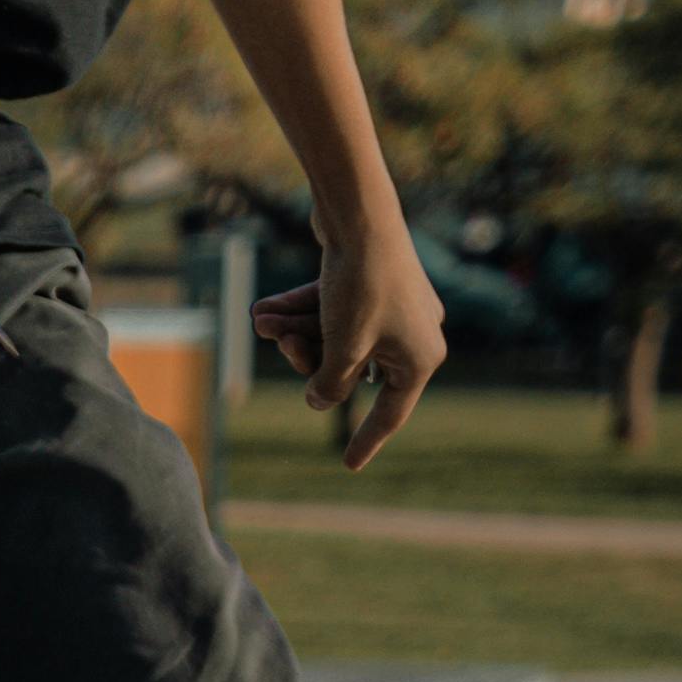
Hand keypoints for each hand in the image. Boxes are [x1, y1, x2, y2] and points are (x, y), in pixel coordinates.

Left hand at [253, 217, 448, 471]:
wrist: (360, 214)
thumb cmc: (360, 286)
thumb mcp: (342, 348)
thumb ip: (331, 385)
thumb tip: (319, 402)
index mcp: (420, 358)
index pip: (391, 412)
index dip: (367, 440)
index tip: (349, 466)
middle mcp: (413, 333)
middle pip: (350, 368)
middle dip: (307, 358)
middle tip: (277, 342)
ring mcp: (393, 307)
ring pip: (335, 336)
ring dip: (294, 332)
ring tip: (261, 320)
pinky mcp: (371, 282)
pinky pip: (332, 310)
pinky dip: (299, 311)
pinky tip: (263, 310)